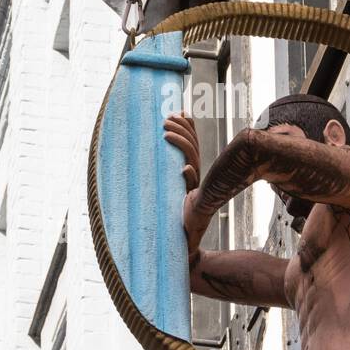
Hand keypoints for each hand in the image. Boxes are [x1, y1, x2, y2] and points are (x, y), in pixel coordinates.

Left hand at [163, 113, 207, 252]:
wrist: (181, 238)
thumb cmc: (170, 214)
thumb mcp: (165, 187)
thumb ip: (164, 171)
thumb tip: (154, 152)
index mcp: (192, 170)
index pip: (193, 142)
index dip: (189, 126)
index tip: (180, 111)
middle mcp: (195, 176)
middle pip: (193, 147)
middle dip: (182, 130)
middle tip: (166, 119)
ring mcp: (194, 187)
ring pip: (192, 159)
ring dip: (181, 144)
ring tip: (166, 133)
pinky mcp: (191, 201)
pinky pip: (192, 186)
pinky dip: (188, 175)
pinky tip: (184, 169)